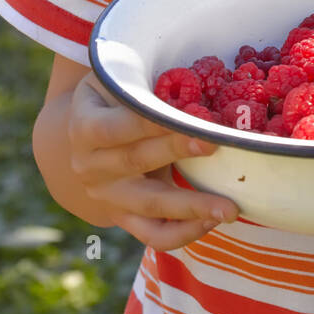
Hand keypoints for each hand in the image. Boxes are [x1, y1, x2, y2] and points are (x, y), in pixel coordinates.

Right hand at [68, 72, 239, 248]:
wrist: (88, 138)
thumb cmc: (114, 98)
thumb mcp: (118, 81)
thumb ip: (144, 83)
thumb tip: (195, 79)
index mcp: (84, 127)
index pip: (114, 127)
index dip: (149, 122)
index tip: (188, 114)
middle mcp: (90, 166)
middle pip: (136, 161)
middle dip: (177, 150)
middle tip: (215, 143)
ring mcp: (108, 197)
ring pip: (149, 206)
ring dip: (191, 207)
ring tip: (229, 208)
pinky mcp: (125, 218)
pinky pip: (153, 235)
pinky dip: (184, 233)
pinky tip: (213, 221)